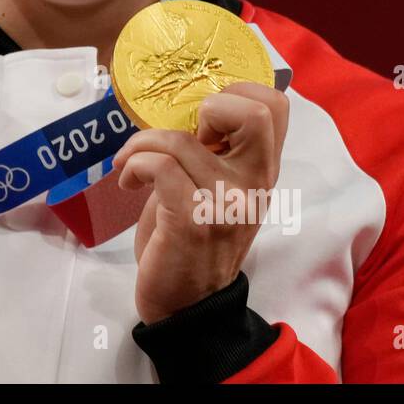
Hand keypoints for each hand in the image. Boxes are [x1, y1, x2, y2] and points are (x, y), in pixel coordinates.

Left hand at [111, 81, 289, 323]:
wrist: (188, 308)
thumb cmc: (192, 243)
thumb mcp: (212, 191)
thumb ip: (210, 154)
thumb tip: (178, 114)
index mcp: (260, 171)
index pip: (275, 107)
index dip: (236, 94)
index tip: (201, 119)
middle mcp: (253, 183)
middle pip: (256, 112)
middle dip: (208, 106)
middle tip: (181, 134)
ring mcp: (225, 202)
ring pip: (181, 140)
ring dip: (142, 143)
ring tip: (130, 163)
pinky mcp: (192, 220)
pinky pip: (159, 167)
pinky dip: (134, 164)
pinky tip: (128, 180)